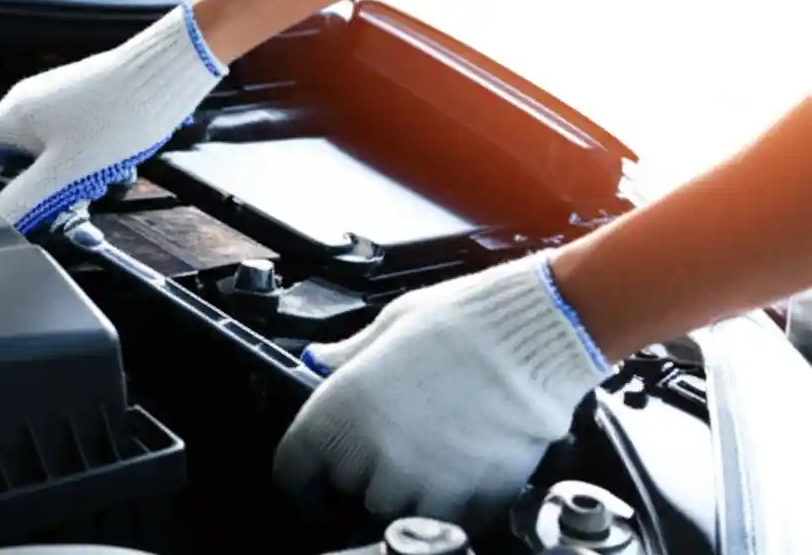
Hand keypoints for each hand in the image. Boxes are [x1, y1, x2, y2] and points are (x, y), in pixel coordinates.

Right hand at [0, 5, 226, 232]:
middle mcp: (29, 101)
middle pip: (9, 151)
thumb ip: (25, 200)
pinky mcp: (84, 97)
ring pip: (45, 147)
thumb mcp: (66, 173)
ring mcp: (57, 97)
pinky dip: (86, 157)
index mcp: (14, 116)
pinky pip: (72, 136)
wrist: (163, 75)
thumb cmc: (119, 117)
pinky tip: (113, 166)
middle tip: (55, 200)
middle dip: (32, 182)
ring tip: (94, 183)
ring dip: (65, 173)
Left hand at [273, 253, 609, 524]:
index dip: (299, 470)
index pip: (294, 467)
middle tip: (393, 431)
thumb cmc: (465, 317)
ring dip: (409, 486)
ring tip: (434, 444)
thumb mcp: (389, 324)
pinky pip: (452, 515)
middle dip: (365, 466)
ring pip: (399, 507)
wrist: (538, 329)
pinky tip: (467, 458)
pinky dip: (456, 497)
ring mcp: (428, 480)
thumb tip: (318, 362)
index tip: (307, 471)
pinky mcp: (476, 495)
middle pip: (351, 488)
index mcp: (343, 408)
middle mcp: (378, 452)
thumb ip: (348, 355)